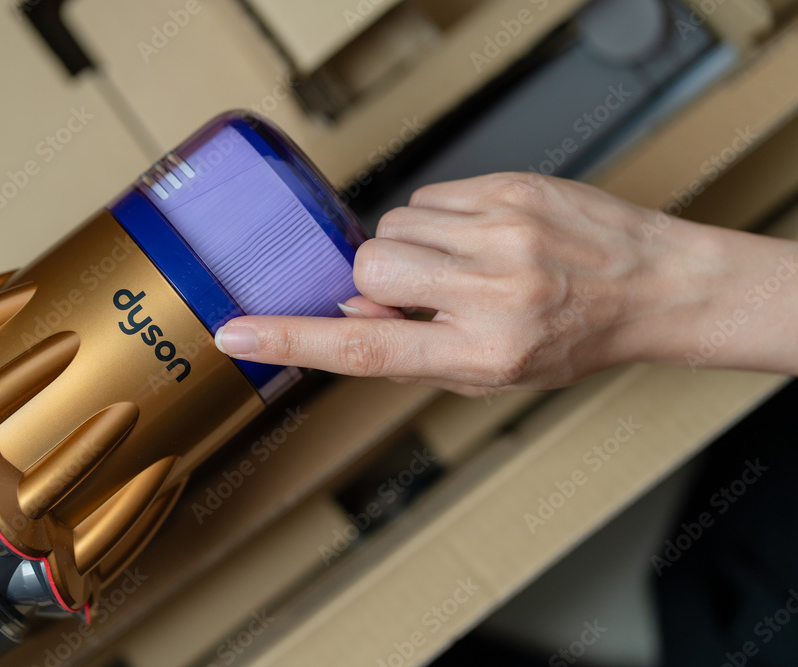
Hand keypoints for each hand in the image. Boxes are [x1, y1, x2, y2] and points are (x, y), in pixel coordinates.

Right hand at [213, 173, 797, 394]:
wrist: (653, 286)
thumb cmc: (572, 339)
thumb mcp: (491, 373)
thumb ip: (412, 349)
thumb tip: (347, 309)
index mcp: (483, 353)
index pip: (366, 348)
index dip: (292, 340)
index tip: (238, 332)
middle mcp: (492, 291)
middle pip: (370, 265)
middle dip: (375, 277)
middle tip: (416, 291)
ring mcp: (503, 232)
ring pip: (395, 225)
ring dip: (411, 246)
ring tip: (462, 261)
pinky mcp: (510, 188)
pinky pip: (429, 196)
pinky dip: (439, 218)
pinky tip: (480, 235)